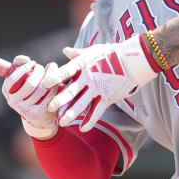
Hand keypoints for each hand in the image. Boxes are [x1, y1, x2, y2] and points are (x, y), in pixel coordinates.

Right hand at [1, 55, 59, 139]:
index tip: (33, 63)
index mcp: (7, 91)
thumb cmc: (33, 91)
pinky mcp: (38, 115)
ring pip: (41, 89)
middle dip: (39, 71)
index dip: (24, 68)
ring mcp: (25, 110)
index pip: (12, 78)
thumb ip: (21, 64)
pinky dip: (55, 88)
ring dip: (49, 77)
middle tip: (45, 68)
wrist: (41, 116)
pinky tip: (58, 84)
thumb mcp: (24, 77)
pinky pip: (49, 96)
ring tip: (53, 73)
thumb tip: (25, 58)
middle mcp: (13, 102)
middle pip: (30, 83)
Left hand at [43, 37, 157, 131]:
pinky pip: (97, 110)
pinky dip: (90, 120)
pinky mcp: (107, 97)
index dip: (55, 78)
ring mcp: (98, 88)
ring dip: (71, 114)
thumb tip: (65, 50)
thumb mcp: (93, 51)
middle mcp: (88, 77)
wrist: (133, 60)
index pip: (66, 72)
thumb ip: (77, 54)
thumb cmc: (111, 53)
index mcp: (82, 64)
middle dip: (60, 100)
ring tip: (62, 123)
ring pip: (82, 104)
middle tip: (50, 108)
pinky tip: (82, 128)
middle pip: (72, 90)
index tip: (45, 84)